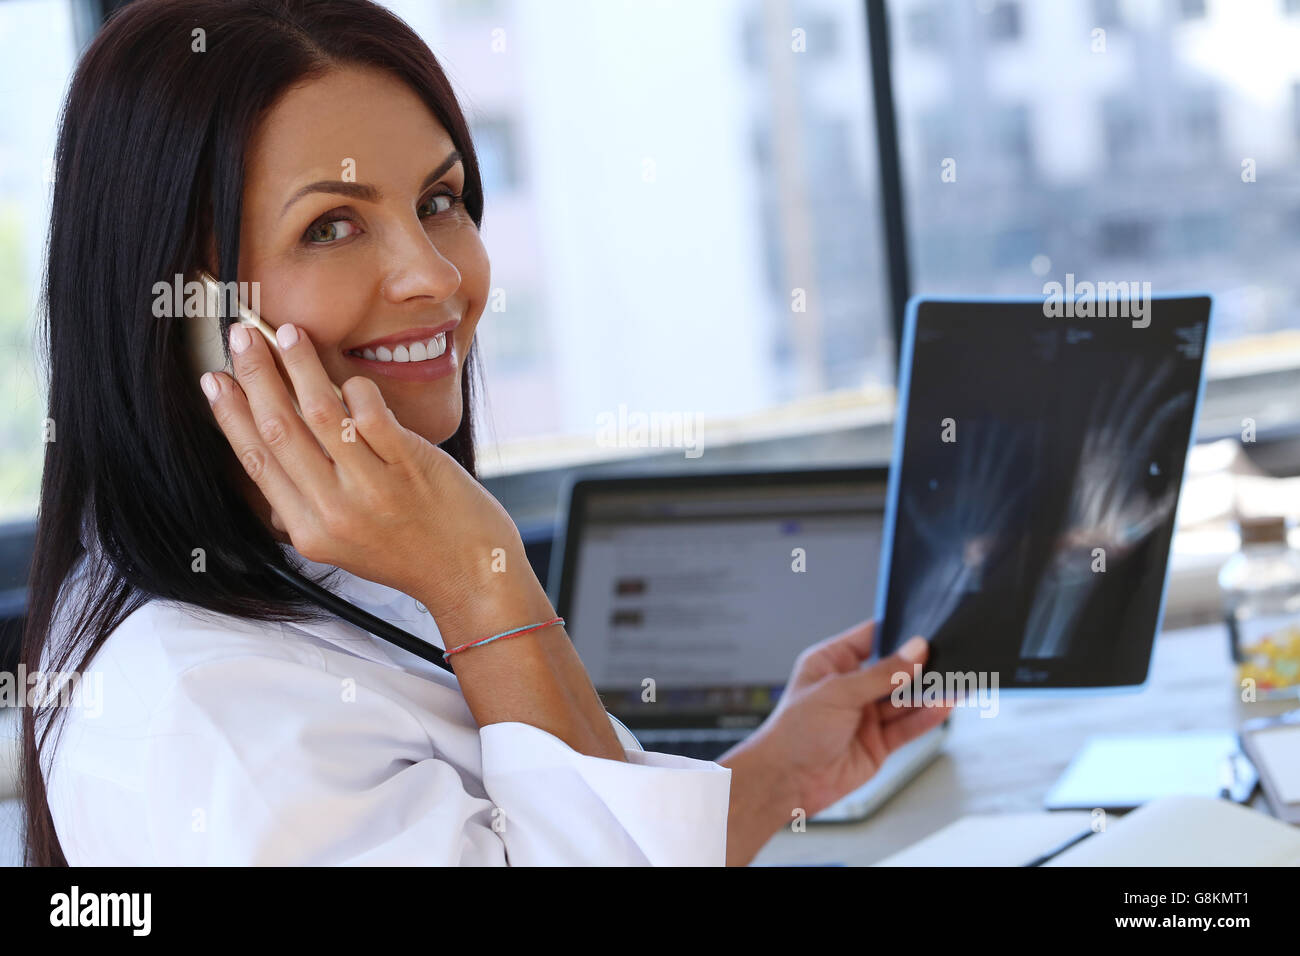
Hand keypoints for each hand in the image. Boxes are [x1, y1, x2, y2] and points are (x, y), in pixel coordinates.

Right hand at [201, 321, 528, 620]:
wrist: (469, 575)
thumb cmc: (411, 555)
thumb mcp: (344, 547)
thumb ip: (308, 509)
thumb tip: (270, 464)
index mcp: (309, 531)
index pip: (257, 461)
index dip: (230, 415)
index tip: (213, 380)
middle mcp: (335, 510)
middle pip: (280, 428)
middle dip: (255, 376)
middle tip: (241, 337)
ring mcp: (373, 487)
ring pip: (321, 412)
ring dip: (299, 366)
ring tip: (288, 334)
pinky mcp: (410, 465)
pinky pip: (371, 413)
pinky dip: (357, 388)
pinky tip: (350, 377)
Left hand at [735, 620, 952, 820]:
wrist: (786, 782)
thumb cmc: (793, 732)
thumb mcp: (837, 692)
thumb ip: (880, 674)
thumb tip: (914, 650)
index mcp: (831, 662)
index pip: (870, 638)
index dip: (896, 634)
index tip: (924, 630)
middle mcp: (850, 687)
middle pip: (893, 670)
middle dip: (918, 666)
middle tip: (947, 657)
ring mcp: (865, 715)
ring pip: (904, 700)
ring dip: (927, 693)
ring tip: (953, 682)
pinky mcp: (878, 743)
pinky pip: (907, 726)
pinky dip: (926, 717)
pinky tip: (942, 707)